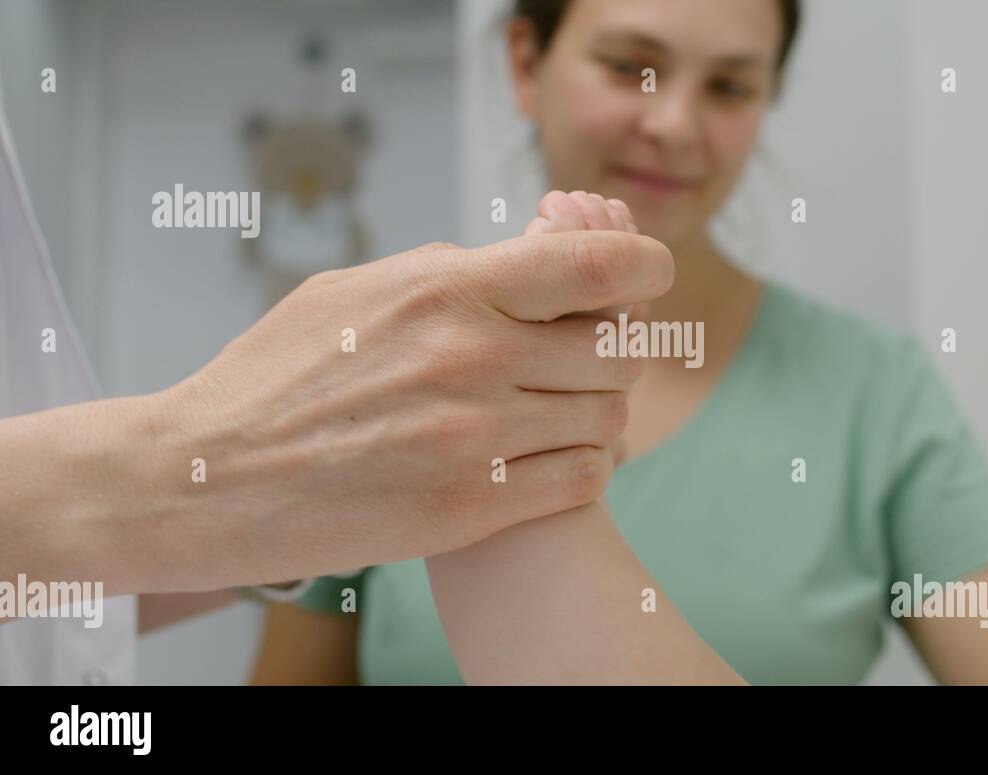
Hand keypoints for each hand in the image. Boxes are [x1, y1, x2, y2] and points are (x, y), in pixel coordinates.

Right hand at [121, 228, 671, 591]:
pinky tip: (550, 457)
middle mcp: (472, 359)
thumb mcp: (358, 291)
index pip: (598, 264)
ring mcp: (475, 440)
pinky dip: (584, 466)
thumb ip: (452, 272)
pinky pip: (583, 479)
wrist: (207, 479)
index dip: (645, 265)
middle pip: (620, 349)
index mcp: (446, 289)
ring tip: (557, 410)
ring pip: (609, 418)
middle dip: (618, 348)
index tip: (646, 274)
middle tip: (589, 355)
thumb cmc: (277, 376)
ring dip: (598, 411)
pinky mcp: (469, 508)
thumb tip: (533, 253)